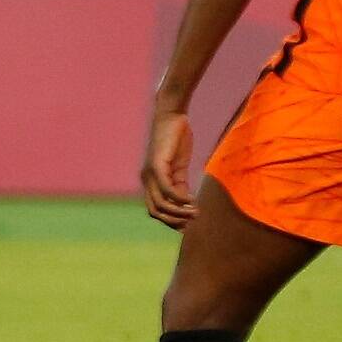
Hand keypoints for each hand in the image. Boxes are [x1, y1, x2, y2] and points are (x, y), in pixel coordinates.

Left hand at [141, 105, 196, 228]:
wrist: (173, 116)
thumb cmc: (177, 140)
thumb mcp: (180, 168)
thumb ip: (181, 186)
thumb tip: (188, 206)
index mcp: (150, 182)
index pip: (155, 210)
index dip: (171, 221)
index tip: (188, 225)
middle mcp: (146, 180)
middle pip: (155, 212)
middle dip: (174, 221)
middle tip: (192, 221)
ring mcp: (149, 174)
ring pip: (160, 205)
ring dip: (179, 213)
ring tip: (195, 212)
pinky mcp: (156, 166)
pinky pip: (167, 190)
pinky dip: (180, 199)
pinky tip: (192, 200)